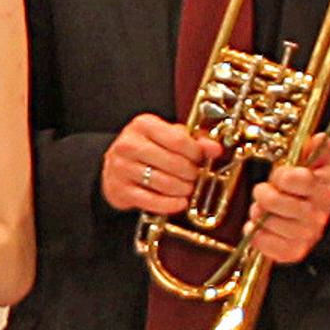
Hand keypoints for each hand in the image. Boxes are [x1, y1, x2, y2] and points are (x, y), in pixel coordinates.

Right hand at [101, 114, 218, 214]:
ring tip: (187, 188)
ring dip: (183, 189)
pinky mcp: (120, 190)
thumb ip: (194, 140)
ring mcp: (122, 168)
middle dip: (191, 173)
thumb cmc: (146, 151)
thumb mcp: (168, 137)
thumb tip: (215, 149)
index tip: (200, 158)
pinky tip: (179, 202)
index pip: (178, 140)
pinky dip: (171, 204)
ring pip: (164, 183)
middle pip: (174, 163)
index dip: (196, 153)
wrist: (114, 167)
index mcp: (143, 125)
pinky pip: (152, 201)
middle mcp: (129, 144)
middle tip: (194, 176)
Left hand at [247, 135, 329, 263]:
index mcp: (322, 190)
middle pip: (276, 202)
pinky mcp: (292, 252)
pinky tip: (260, 225)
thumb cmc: (312, 193)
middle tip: (263, 192)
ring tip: (263, 209)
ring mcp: (304, 236)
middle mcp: (316, 215)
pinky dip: (255, 232)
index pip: (297, 179)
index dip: (281, 176)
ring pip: (267, 222)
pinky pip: (263, 241)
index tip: (279, 176)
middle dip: (263, 194)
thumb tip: (318, 138)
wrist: (318, 224)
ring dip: (258, 213)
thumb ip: (317, 151)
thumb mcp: (319, 167)